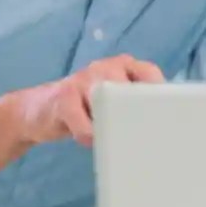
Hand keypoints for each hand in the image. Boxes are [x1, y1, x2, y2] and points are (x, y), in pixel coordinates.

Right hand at [8, 54, 164, 147]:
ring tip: (112, 136)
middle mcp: (105, 67)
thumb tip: (165, 126)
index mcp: (123, 66)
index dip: (159, 95)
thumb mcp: (113, 102)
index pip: (150, 74)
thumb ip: (135, 105)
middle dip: (136, 111)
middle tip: (142, 132)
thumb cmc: (87, 109)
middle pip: (130, 88)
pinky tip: (90, 139)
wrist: (39, 111)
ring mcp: (84, 79)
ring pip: (108, 101)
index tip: (166, 117)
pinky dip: (89, 135)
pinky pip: (83, 121)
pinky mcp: (64, 97)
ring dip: (112, 123)